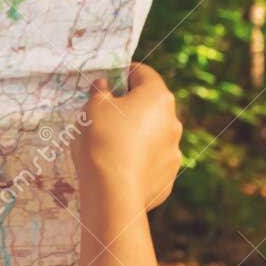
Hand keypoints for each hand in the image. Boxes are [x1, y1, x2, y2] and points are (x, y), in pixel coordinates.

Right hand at [72, 62, 182, 212]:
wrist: (113, 192)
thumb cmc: (101, 140)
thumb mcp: (92, 107)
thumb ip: (100, 91)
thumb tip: (105, 85)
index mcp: (157, 97)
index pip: (143, 73)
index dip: (124, 73)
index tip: (109, 81)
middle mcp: (172, 121)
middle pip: (150, 106)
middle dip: (130, 107)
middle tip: (105, 116)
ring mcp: (173, 151)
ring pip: (153, 135)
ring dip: (137, 135)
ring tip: (111, 147)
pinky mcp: (168, 176)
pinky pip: (152, 162)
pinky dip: (139, 161)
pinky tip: (119, 168)